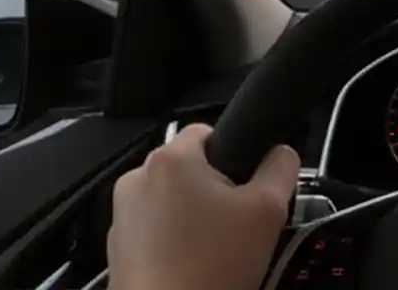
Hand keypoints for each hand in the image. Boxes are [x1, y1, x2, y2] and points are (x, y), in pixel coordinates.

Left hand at [108, 124, 299, 289]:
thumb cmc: (214, 264)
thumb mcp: (268, 210)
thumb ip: (281, 168)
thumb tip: (280, 152)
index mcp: (171, 158)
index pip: (208, 131)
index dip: (235, 156)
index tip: (247, 190)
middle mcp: (137, 177)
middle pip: (189, 168)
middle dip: (214, 191)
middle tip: (236, 225)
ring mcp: (121, 213)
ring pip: (170, 200)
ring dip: (192, 216)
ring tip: (212, 251)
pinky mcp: (116, 246)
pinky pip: (152, 229)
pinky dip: (171, 240)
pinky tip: (190, 266)